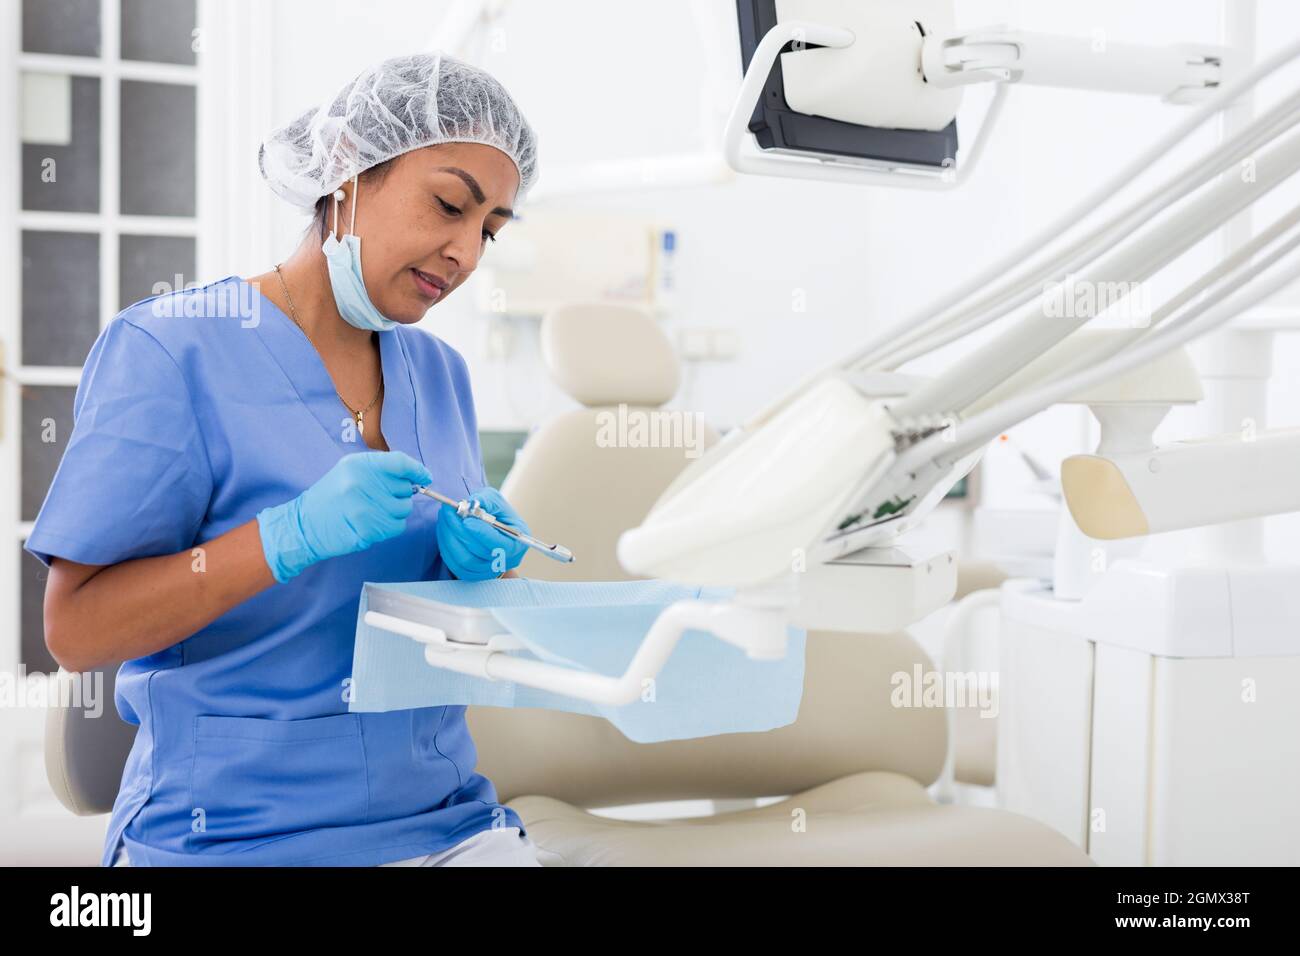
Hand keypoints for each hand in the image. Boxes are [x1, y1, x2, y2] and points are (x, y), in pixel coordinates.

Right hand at [257, 451, 431, 582]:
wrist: (304, 525)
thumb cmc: (331, 497)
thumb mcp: (349, 472)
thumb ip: (379, 471)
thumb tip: (413, 476)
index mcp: (359, 464)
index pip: (400, 462)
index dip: (417, 470)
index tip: (425, 477)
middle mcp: (363, 482)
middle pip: (405, 488)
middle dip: (400, 495)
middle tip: (380, 500)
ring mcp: (365, 507)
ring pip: (404, 508)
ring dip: (395, 512)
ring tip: (373, 512)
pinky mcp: (367, 528)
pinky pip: (397, 526)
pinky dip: (391, 527)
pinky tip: (373, 524)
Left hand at [436, 486, 529, 580]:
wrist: (488, 528)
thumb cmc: (495, 514)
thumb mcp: (495, 501)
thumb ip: (486, 500)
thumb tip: (473, 504)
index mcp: (517, 543)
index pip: (500, 545)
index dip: (482, 534)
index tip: (466, 520)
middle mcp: (505, 561)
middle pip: (479, 552)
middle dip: (460, 530)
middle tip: (448, 511)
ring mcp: (488, 571)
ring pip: (464, 559)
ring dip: (449, 536)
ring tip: (445, 517)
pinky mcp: (471, 574)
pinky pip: (454, 564)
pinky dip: (446, 545)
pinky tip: (445, 529)